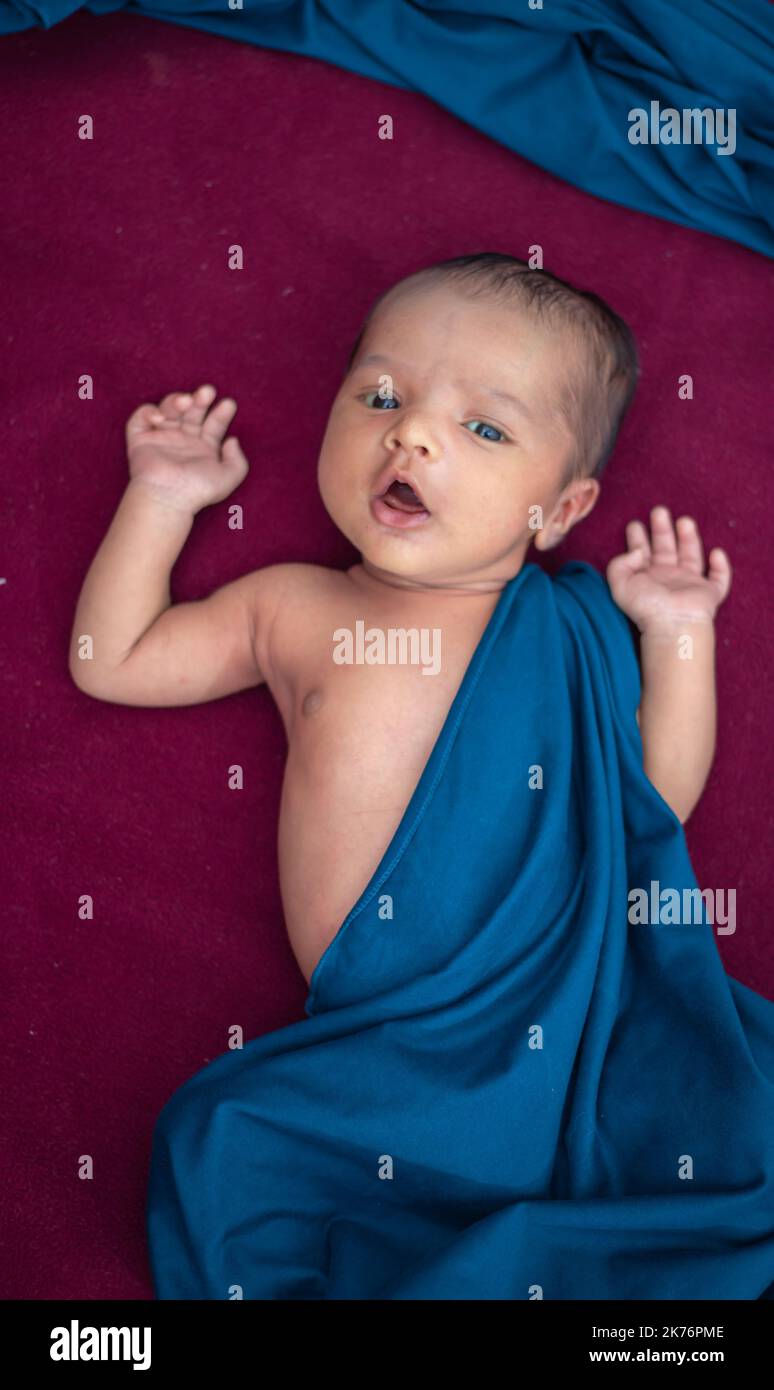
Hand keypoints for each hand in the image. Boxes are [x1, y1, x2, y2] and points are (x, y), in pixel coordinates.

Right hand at [125, 384, 248, 512]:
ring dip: (177, 400)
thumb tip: (232, 440)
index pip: (214, 424)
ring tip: (186, 402)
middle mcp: (183, 441)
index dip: (221, 413)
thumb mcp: (229, 477)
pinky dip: (149, 411)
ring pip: (169, 409)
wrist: (168, 496)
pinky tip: (161, 418)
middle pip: (192, 412)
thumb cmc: (197, 490)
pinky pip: (142, 416)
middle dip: (200, 399)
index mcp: (203, 449)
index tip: (228, 404)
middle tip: (207, 392)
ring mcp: (162, 438)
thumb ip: (238, 460)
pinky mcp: (141, 439)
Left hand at [606, 506, 731, 634]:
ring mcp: (689, 585)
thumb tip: (638, 550)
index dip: (637, 538)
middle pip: (666, 549)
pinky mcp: (709, 593)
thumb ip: (620, 563)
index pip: (642, 554)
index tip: (634, 523)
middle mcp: (667, 579)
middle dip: (662, 530)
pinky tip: (716, 552)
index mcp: (646, 577)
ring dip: (689, 538)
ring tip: (684, 520)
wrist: (672, 623)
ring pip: (691, 557)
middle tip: (658, 510)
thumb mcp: (621, 583)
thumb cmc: (646, 606)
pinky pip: (719, 579)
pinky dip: (721, 567)